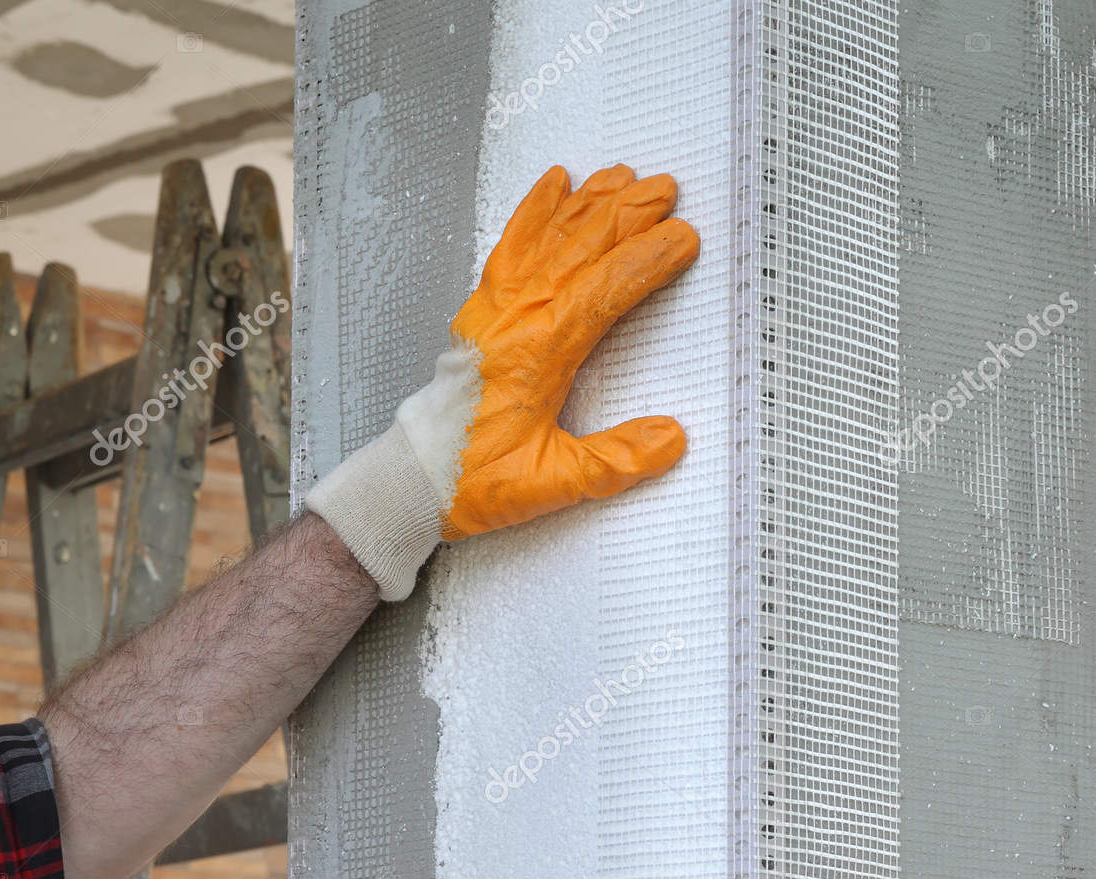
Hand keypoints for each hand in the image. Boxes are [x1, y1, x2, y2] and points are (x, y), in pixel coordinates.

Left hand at [305, 164, 699, 599]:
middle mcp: (515, 318)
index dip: (646, 261)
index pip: (603, 290)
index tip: (682, 239)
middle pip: (579, 248)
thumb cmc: (473, 480)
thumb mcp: (550, 485)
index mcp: (538, 353)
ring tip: (624, 176)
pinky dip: (534, 211)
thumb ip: (611, 461)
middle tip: (666, 190)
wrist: (412, 478)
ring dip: (588, 204)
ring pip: (548, 238)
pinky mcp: (481, 311)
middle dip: (626, 214)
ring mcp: (494, 308)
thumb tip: (669, 438)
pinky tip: (555, 185)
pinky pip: (510, 246)